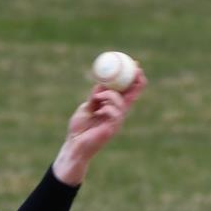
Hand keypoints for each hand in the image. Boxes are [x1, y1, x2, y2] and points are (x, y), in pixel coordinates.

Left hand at [52, 69, 146, 185]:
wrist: (73, 146)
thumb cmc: (79, 129)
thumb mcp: (87, 107)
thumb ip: (95, 97)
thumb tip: (100, 83)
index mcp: (112, 108)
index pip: (127, 92)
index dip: (133, 79)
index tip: (134, 64)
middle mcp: (117, 114)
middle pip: (132, 96)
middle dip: (136, 81)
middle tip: (136, 69)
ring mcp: (116, 122)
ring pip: (121, 103)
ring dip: (110, 96)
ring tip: (97, 97)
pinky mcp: (111, 129)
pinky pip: (114, 113)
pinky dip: (106, 106)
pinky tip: (97, 109)